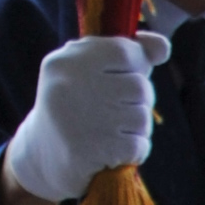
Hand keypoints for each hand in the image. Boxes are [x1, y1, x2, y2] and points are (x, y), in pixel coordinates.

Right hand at [4, 31, 170, 204]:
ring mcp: (78, 117)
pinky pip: (139, 145)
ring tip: (113, 133)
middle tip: (115, 114)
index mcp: (65, 60)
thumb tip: (164, 47)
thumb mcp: (90, 71)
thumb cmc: (75, 107)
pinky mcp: (89, 150)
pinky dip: (135, 151)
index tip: (123, 79)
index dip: (136, 67)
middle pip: (139, 86)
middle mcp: (68, 85)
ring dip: (137, 129)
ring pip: (142, 117)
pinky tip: (115, 152)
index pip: (124, 50)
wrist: (41, 157)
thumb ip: (128, 54)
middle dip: (138, 102)